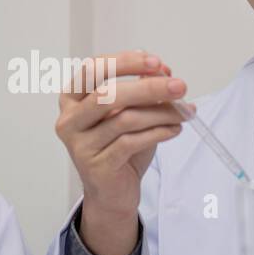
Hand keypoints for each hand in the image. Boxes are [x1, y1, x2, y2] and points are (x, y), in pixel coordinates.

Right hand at [54, 50, 187, 254]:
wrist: (113, 192)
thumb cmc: (120, 148)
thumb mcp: (132, 113)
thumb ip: (143, 91)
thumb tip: (164, 72)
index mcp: (72, 98)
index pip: (93, 69)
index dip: (125, 62)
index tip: (156, 63)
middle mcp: (69, 119)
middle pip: (108, 94)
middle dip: (148, 87)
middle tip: (179, 86)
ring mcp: (79, 144)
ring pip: (124, 119)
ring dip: (161, 113)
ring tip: (183, 113)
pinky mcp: (96, 166)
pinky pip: (131, 142)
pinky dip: (158, 132)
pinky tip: (174, 129)